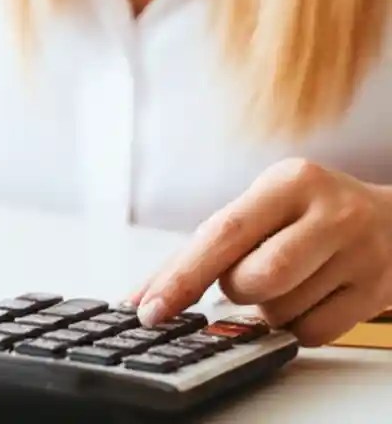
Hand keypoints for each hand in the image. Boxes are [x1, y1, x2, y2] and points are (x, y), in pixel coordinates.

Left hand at [135, 158, 391, 345]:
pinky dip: (295, 325)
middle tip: (247, 274)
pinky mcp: (377, 293)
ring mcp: (361, 254)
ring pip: (280, 311)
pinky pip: (311, 333)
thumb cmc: (310, 213)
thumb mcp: (264, 205)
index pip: (224, 232)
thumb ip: (206, 245)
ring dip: (266, 308)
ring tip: (287, 279)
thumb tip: (146, 294)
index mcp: (289, 181)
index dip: (182, 275)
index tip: (150, 308)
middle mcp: (331, 213)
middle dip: (235, 288)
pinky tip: (309, 297)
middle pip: (254, 278)